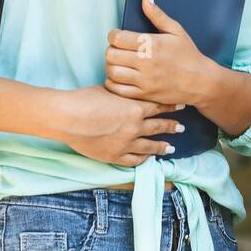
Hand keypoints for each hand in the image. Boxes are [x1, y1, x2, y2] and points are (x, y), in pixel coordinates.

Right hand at [50, 85, 183, 166]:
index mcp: (135, 108)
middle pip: (158, 126)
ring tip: (171, 147)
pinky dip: (143, 159)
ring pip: (150, 146)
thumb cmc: (84, 99)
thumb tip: (130, 91)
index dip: (171, 106)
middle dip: (171, 126)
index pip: (159, 106)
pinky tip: (149, 159)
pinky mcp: (114, 156)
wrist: (68, 117)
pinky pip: (134, 160)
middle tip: (182, 127)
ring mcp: (126, 143)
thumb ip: (124, 94)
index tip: (181, 105)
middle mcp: (134, 126)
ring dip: (162, 146)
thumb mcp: (109, 90)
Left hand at [104, 0, 214, 106]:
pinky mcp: (144, 95)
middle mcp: (146, 63)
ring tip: (119, 63)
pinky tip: (120, 77)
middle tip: (118, 50)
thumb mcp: (176, 30)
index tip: (118, 36)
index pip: (117, 38)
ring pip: (112, 72)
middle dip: (111, 50)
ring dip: (111, 66)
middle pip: (111, 55)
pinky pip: (118, 89)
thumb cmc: (188, 54)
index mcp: (152, 44)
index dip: (113, 35)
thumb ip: (157, 14)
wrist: (201, 81)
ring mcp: (145, 80)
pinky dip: (113, 83)